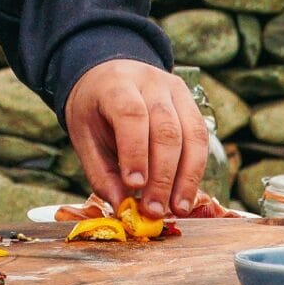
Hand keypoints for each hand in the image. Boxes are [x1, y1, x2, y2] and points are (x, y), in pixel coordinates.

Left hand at [62, 59, 209, 218]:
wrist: (108, 75)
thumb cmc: (94, 109)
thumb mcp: (83, 137)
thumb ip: (101, 172)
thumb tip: (122, 207)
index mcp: (116, 84)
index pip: (132, 114)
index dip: (135, 151)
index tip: (134, 185)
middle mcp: (151, 82)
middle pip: (166, 129)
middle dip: (162, 175)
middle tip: (154, 209)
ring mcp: (175, 90)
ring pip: (191, 133)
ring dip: (186, 177)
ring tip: (177, 208)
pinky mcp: (191, 102)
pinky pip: (200, 136)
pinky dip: (195, 169)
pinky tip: (186, 193)